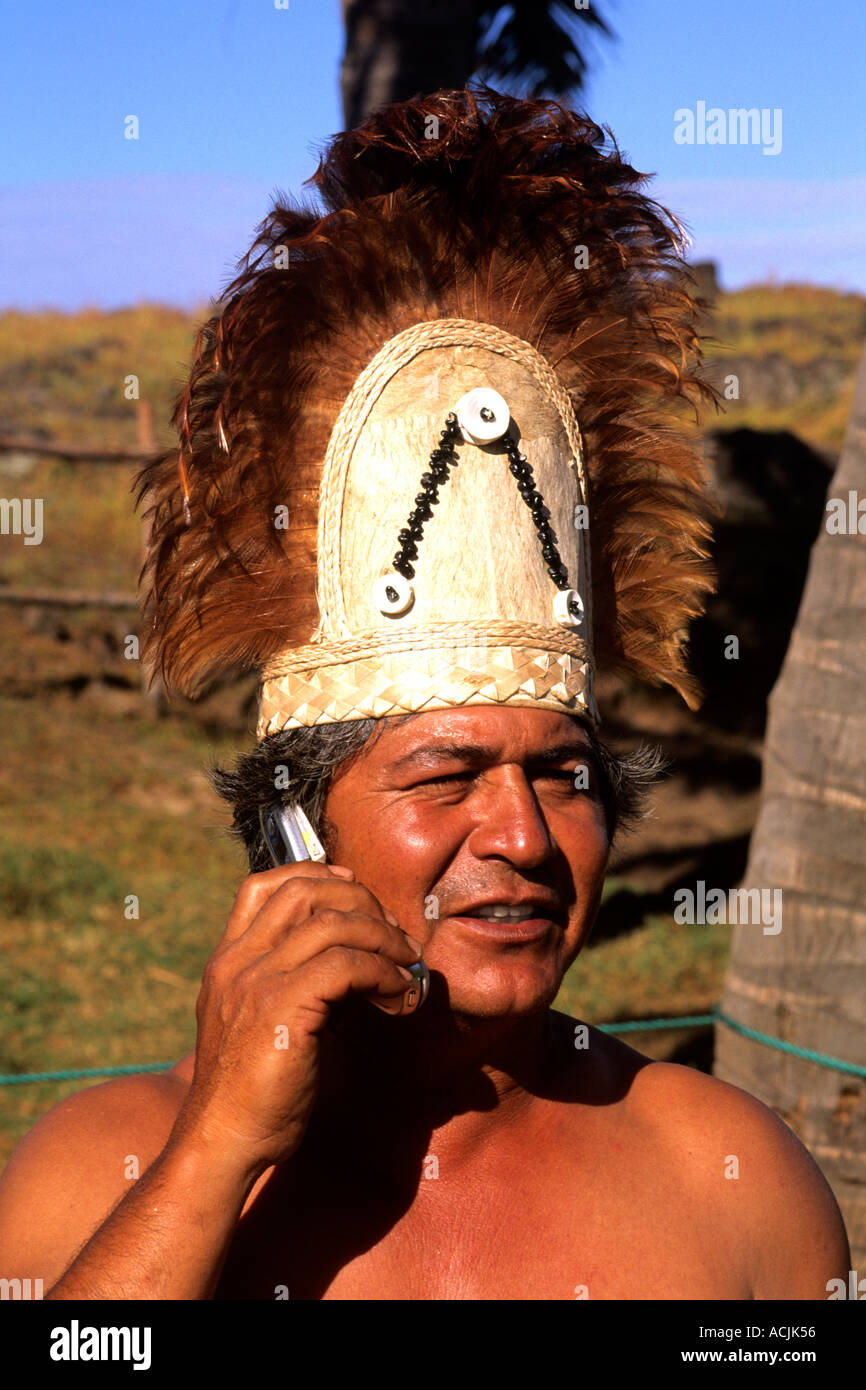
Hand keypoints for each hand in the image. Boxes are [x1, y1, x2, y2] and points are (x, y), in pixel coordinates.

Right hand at [172, 862, 422, 1174]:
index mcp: (226, 961)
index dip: (314, 874)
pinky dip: (382, 971)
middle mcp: (236, 962)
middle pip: (304, 891)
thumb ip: (292, 986)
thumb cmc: (252, 1094)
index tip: (354, 887)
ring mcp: (254, 981)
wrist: (223, 1143)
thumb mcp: (261, 1024)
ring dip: (383, 938)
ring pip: (333, 923)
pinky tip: (397, 994)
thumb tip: (353, 963)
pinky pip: (347, 964)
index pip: (261, 886)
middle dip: (360, 901)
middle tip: (394, 933)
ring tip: (406, 966)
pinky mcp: (281, 1007)